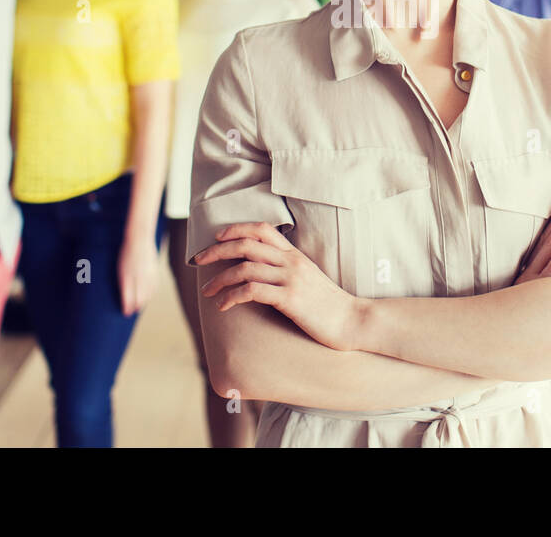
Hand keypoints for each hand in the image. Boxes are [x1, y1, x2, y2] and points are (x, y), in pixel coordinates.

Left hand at [118, 234, 161, 315]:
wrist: (140, 239)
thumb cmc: (127, 253)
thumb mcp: (120, 269)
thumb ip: (123, 284)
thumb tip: (125, 297)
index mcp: (128, 277)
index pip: (129, 298)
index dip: (127, 308)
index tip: (125, 313)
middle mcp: (139, 278)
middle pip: (140, 299)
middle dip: (135, 307)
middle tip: (131, 311)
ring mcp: (149, 275)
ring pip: (148, 294)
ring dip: (143, 301)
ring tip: (138, 305)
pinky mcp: (156, 272)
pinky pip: (154, 287)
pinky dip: (151, 294)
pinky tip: (148, 295)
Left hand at [195, 222, 363, 352]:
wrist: (352, 321)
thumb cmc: (328, 305)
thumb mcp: (308, 279)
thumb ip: (287, 270)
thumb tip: (260, 272)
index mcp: (295, 255)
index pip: (262, 229)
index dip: (236, 229)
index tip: (217, 238)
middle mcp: (292, 262)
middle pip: (246, 245)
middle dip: (217, 250)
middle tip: (198, 260)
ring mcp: (291, 279)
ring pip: (245, 267)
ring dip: (220, 278)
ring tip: (208, 291)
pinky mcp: (290, 299)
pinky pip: (252, 291)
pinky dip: (232, 296)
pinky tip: (223, 306)